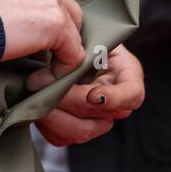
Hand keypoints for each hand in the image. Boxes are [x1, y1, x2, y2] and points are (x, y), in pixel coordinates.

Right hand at [0, 0, 84, 65]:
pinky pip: (72, 53)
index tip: (22, 37)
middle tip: (38, 54)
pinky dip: (59, 71)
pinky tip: (36, 82)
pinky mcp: (55, 23)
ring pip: (72, 28)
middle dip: (56, 30)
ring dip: (58, 50)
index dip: (36, 15)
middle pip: (63, 5)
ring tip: (38, 71)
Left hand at [27, 44, 144, 146]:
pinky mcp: (73, 128)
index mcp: (128, 76)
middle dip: (72, 102)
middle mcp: (116, 103)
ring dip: (56, 114)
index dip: (115, 99)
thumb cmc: (83, 36)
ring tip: (39, 95)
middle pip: (102, 118)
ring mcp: (96, 119)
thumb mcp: (91, 34)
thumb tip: (70, 59)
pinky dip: (46, 123)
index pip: (133, 94)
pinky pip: (61, 137)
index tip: (93, 94)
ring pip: (81, 131)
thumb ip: (87, 47)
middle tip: (48, 87)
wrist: (67, 46)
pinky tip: (37, 104)